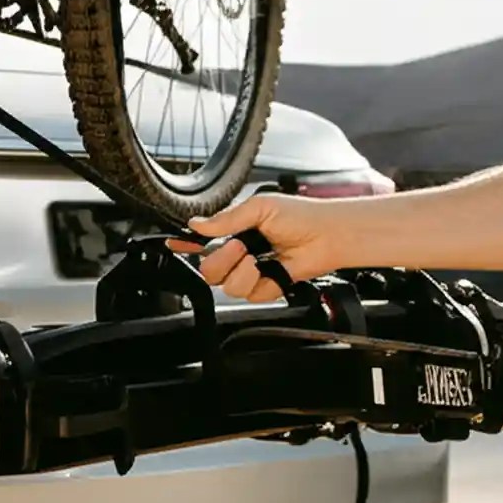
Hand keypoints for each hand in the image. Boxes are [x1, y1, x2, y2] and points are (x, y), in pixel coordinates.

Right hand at [169, 194, 345, 302]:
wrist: (327, 235)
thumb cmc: (301, 216)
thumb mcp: (259, 207)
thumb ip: (226, 219)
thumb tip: (198, 224)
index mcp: (235, 231)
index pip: (203, 241)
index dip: (186, 245)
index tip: (175, 245)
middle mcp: (240, 254)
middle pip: (209, 271)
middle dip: (220, 261)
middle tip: (239, 247)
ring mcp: (252, 273)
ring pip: (226, 285)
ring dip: (241, 272)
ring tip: (257, 258)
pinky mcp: (266, 288)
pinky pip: (249, 294)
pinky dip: (259, 282)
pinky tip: (271, 268)